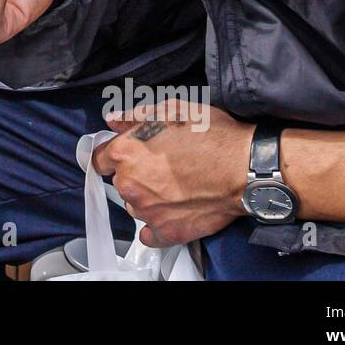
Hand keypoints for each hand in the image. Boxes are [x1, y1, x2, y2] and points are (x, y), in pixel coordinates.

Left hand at [91, 100, 253, 247]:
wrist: (245, 167)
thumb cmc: (211, 135)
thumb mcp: (171, 110)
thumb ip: (135, 116)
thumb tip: (113, 121)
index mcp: (125, 153)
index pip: (98, 160)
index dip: (114, 156)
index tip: (128, 156)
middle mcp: (129, 184)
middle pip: (120, 183)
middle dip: (136, 175)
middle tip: (163, 168)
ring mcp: (147, 211)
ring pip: (135, 206)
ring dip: (148, 199)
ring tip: (175, 188)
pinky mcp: (166, 231)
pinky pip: (150, 234)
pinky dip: (157, 226)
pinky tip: (172, 213)